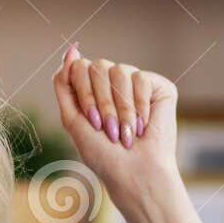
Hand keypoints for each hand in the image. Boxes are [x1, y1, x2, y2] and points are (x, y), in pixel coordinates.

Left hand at [50, 43, 179, 208]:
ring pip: (120, 71)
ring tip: (126, 133)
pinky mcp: (159, 87)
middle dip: (101, 102)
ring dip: (120, 108)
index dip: (84, 93)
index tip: (92, 121)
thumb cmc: (103, 155)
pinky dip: (139, 106)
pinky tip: (143, 126)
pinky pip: (141, 79)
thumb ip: (64, 84)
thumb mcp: (72, 119)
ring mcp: (136, 83)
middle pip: (99, 66)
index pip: (80, 67)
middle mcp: (114, 83)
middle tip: (109, 130)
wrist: (134, 173)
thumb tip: (71, 49)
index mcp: (93, 89)